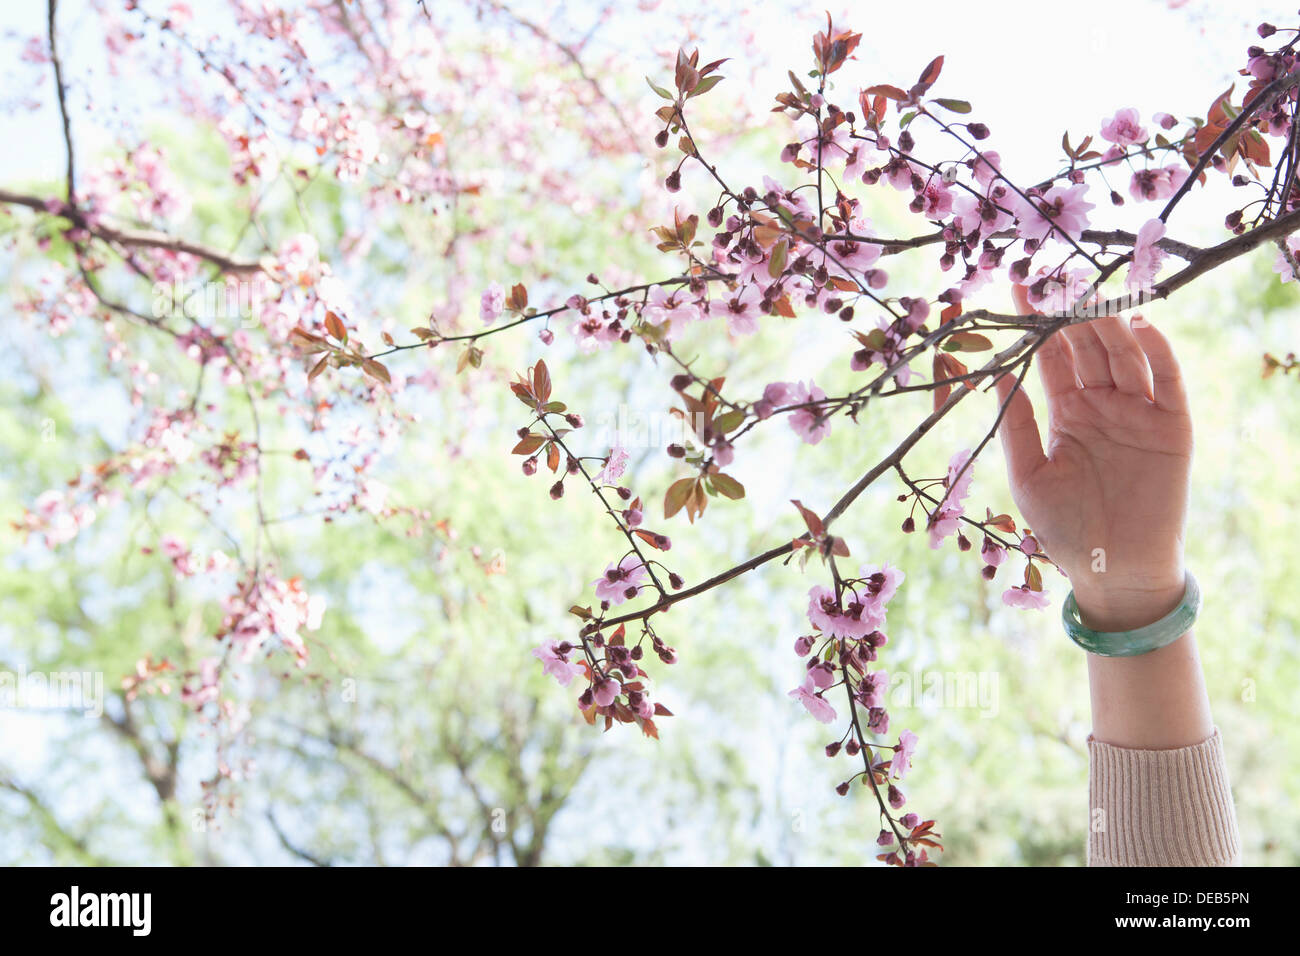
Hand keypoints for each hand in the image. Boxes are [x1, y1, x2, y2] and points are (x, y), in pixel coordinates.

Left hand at [994, 286, 1193, 630]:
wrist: (1114, 570)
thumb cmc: (1064, 530)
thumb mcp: (1028, 475)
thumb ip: (1016, 425)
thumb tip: (996, 374)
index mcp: (1066, 412)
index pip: (1050, 357)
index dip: (1035, 324)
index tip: (1018, 289)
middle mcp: (1102, 405)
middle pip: (1087, 346)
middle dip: (1071, 312)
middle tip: (1054, 276)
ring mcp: (1139, 412)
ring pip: (1124, 355)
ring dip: (1108, 322)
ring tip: (1087, 292)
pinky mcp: (1172, 427)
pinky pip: (1167, 381)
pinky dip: (1156, 352)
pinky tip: (1137, 325)